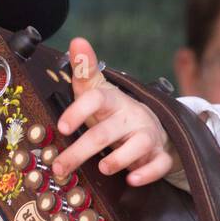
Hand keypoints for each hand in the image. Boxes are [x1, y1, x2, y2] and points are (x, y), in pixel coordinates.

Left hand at [50, 37, 181, 185]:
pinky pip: (158, 164)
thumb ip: (83, 70)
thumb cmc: (113, 110)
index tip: (61, 127)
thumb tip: (77, 41)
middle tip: (60, 167)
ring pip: (137, 146)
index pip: (96, 98)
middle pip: (105, 133)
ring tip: (102, 168)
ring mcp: (146, 135)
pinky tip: (132, 179)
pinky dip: (147, 173)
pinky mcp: (159, 155)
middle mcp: (130, 116)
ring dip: (118, 159)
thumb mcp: (96, 90)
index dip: (78, 111)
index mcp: (112, 100)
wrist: (150, 124)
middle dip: (80, 151)